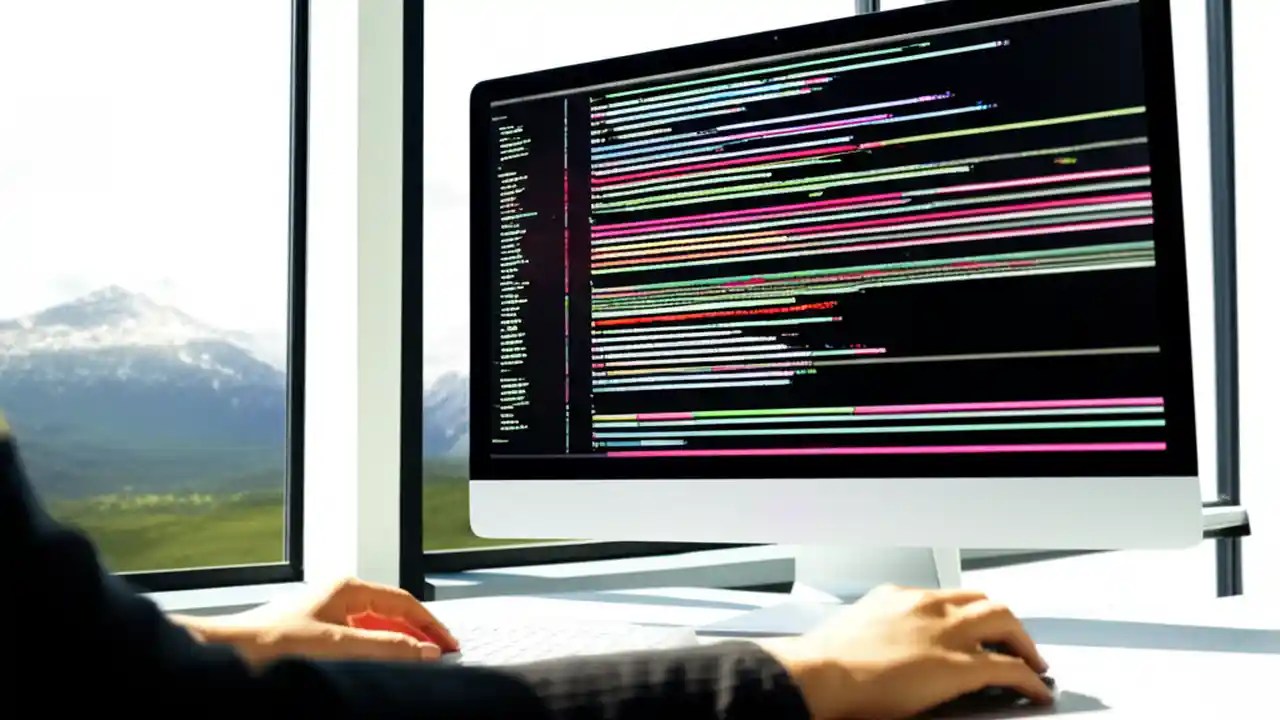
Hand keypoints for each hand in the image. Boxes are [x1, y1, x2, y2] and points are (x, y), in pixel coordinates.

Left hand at [174, 577, 458, 667]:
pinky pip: (359, 640)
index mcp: (347, 588)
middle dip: (418, 635)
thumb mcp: (341, 647)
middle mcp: (339, 596)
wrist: (229, 655)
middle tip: (440, 655)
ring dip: (398, 646)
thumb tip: (425, 650)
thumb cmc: (273, 643)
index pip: (403, 603)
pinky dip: (378, 653)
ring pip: (376, 628)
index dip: (430, 625)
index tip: (449, 644)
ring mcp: (327, 614)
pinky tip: (383, 668)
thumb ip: (388, 647)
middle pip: (392, 614)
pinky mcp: (317, 634)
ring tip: (418, 664)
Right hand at [758, 584, 1052, 719]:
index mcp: (897, 597)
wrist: (821, 675)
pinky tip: (1036, 690)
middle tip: (1013, 640)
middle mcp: (927, 606)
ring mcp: (946, 633)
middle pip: (982, 601)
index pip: (946, 596)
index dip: (967, 612)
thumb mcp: (855, 630)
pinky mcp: (959, 665)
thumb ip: (878, 630)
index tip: (972, 626)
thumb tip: (883, 648)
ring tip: (1033, 661)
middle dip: (1004, 621)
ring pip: (1004, 622)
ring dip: (1024, 642)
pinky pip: (1010, 668)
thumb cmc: (825, 664)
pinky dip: (1029, 678)